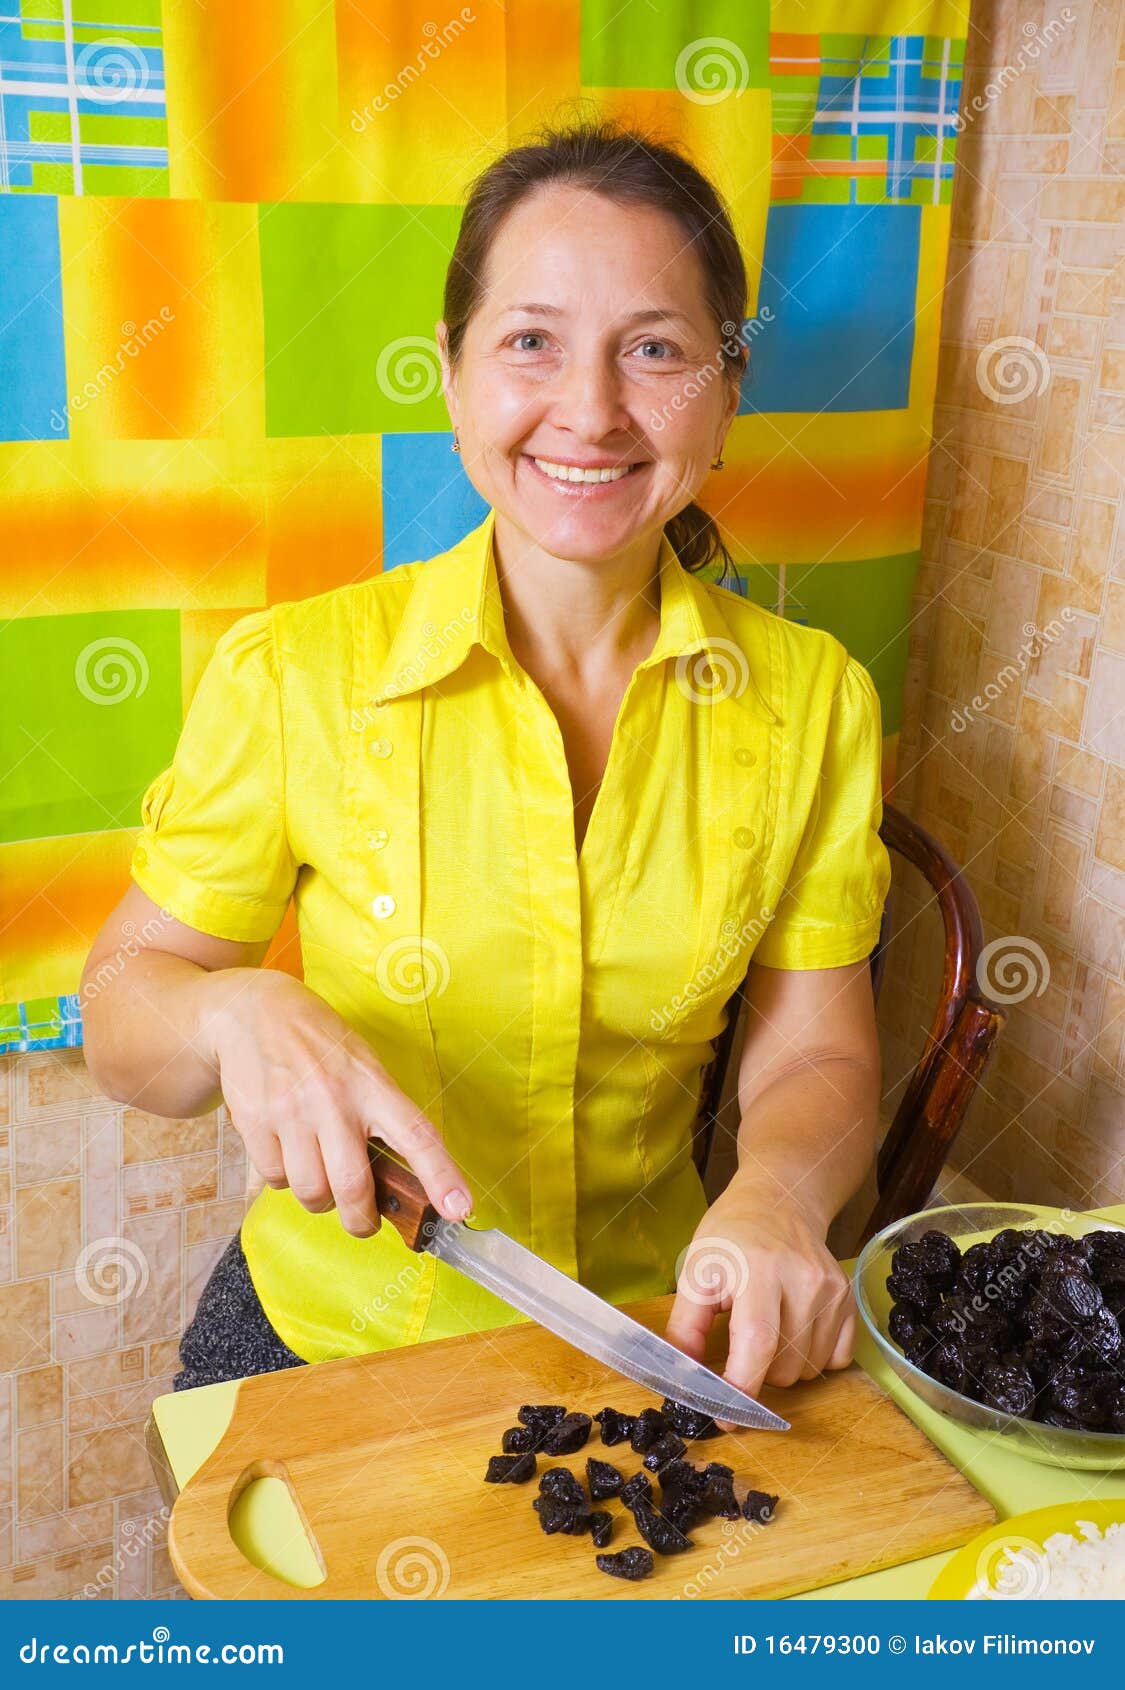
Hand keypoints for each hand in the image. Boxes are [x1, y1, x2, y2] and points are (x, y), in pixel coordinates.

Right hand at [196, 968, 471, 1238]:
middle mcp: (333, 1099)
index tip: (460, 1209)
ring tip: (320, 1176)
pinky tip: (288, 1152)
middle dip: (361, 1220)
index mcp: (372, 1085)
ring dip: (320, 1200)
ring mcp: (291, 1111)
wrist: (255, 1012)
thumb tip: (398, 1182)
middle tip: (363, 1220)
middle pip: (354, 1187)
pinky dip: (285, 1179)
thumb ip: (381, 1117)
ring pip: (312, 1192)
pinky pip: (276, 1179)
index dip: (441, 1176)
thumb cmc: (322, 1046)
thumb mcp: (363, 1066)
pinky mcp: (254, 1121)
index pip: (416, 1135)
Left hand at [664, 1182, 855, 1416]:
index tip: (725, 1415)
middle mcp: (803, 1281)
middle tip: (741, 1339)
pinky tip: (794, 1329)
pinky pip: (837, 1359)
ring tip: (767, 1327)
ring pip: (810, 1370)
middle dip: (757, 1372)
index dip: (741, 1387)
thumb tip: (683, 1380)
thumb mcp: (695, 1271)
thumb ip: (685, 1327)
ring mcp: (832, 1291)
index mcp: (759, 1269)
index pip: (757, 1342)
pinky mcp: (849, 1300)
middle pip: (785, 1367)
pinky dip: (813, 1358)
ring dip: (783, 1366)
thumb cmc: (730, 1236)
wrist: (779, 1201)